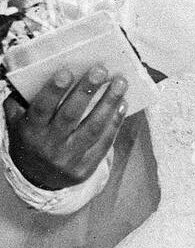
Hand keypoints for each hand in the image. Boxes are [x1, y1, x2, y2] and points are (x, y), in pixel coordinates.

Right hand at [3, 65, 126, 189]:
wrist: (38, 177)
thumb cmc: (32, 138)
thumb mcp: (18, 123)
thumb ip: (21, 102)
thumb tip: (33, 76)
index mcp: (30, 131)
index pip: (41, 109)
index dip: (53, 91)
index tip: (67, 71)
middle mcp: (49, 145)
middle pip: (70, 116)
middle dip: (86, 91)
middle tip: (101, 70)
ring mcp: (69, 158)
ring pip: (93, 128)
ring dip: (109, 103)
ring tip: (120, 83)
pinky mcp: (86, 167)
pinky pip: (104, 142)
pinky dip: (115, 122)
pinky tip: (123, 104)